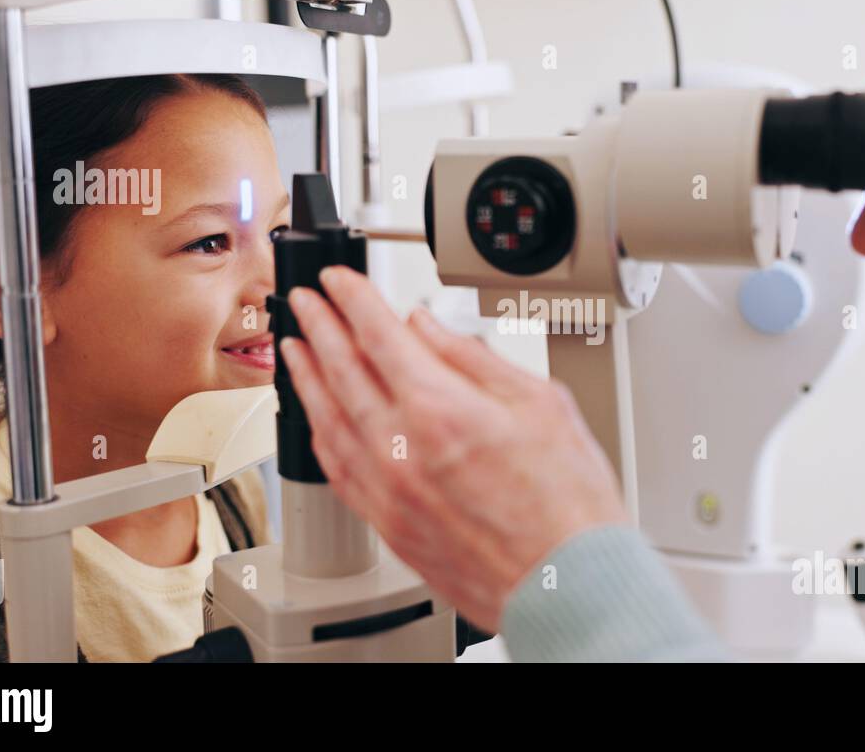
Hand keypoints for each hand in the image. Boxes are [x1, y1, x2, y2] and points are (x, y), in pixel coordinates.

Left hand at [281, 266, 628, 631]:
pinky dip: (319, 432)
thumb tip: (430, 329)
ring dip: (307, 376)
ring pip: (327, 419)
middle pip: (342, 370)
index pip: (378, 334)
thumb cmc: (569, 506)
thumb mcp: (541, 404)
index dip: (352, 297)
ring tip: (295, 348)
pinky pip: (335, 468)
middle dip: (320, 326)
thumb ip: (474, 359)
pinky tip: (317, 417)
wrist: (567, 584)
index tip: (340, 279)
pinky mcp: (386, 524)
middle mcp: (401, 449)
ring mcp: (387, 490)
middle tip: (306, 299)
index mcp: (441, 410)